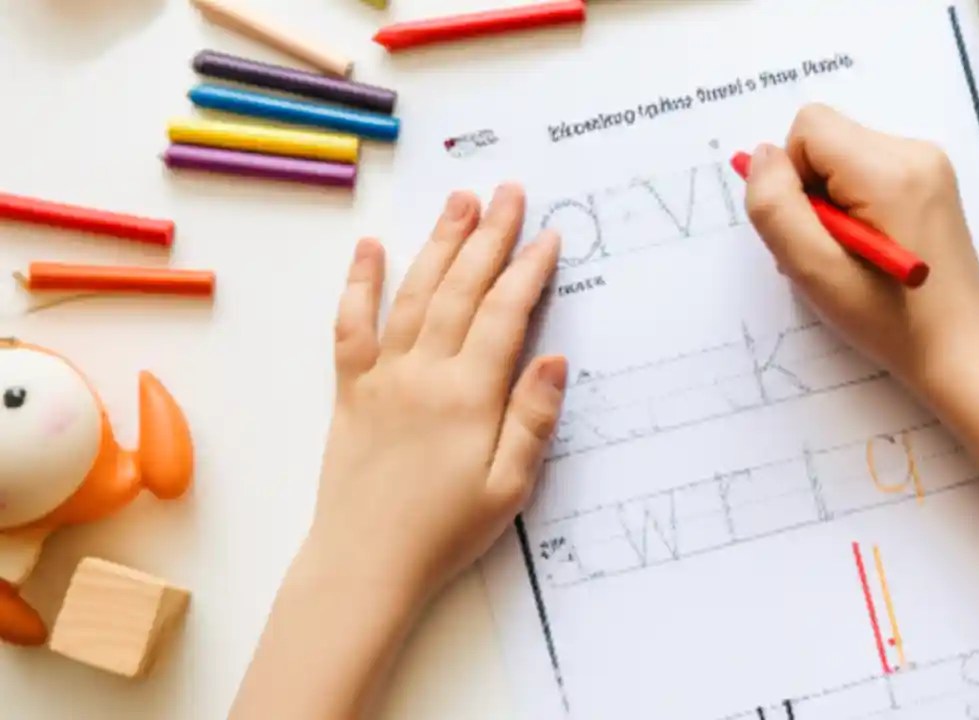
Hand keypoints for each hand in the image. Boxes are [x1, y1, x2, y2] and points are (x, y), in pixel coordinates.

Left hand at [312, 184, 564, 598]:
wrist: (365, 563)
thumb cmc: (444, 532)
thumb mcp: (508, 487)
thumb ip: (531, 419)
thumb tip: (554, 358)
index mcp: (469, 395)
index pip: (505, 314)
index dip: (529, 270)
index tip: (549, 234)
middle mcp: (423, 372)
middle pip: (461, 288)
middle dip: (489, 235)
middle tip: (508, 192)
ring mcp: (382, 376)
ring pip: (414, 293)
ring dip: (439, 243)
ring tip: (459, 202)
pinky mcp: (351, 389)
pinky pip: (351, 325)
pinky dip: (360, 283)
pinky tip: (371, 248)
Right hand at [744, 104, 978, 388]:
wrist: (957, 349)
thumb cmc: (887, 319)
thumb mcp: (814, 271)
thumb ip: (776, 207)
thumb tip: (763, 155)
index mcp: (889, 169)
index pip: (810, 127)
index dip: (792, 176)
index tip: (811, 228)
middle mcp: (915, 151)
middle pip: (827, 138)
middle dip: (811, 190)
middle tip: (827, 250)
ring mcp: (929, 164)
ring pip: (843, 155)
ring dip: (830, 201)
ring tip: (848, 255)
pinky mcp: (932, 180)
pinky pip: (867, 169)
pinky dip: (853, 203)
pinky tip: (867, 247)